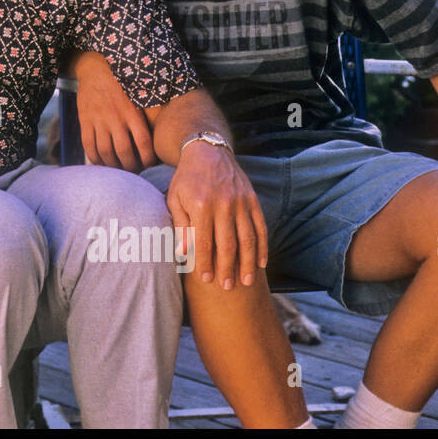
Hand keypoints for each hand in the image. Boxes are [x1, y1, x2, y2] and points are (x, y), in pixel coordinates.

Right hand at [73, 51, 155, 170]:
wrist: (96, 68)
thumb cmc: (123, 84)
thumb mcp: (139, 95)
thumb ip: (149, 114)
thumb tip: (165, 133)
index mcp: (132, 112)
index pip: (144, 143)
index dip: (148, 159)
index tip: (150, 166)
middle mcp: (116, 117)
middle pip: (124, 152)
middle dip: (130, 168)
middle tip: (134, 173)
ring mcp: (99, 120)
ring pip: (105, 151)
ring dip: (112, 166)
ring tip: (118, 171)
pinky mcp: (85, 120)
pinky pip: (88, 145)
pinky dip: (94, 158)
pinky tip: (100, 163)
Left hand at [165, 142, 267, 289]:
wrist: (208, 152)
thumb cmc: (186, 179)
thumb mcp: (175, 198)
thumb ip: (180, 225)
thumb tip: (183, 253)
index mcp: (201, 205)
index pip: (203, 242)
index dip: (205, 263)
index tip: (206, 280)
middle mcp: (223, 204)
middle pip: (228, 244)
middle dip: (227, 268)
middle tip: (226, 287)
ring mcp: (241, 202)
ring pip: (248, 238)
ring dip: (248, 263)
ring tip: (246, 282)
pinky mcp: (252, 200)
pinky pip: (260, 227)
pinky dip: (262, 246)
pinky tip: (261, 263)